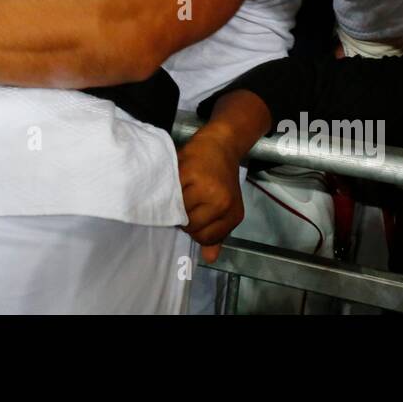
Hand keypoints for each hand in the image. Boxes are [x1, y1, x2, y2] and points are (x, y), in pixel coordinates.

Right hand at [178, 129, 244, 262]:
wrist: (222, 142)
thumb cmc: (222, 176)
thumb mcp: (227, 206)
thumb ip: (217, 233)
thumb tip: (209, 258)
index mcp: (233, 214)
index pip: (204, 237)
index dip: (194, 229)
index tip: (192, 215)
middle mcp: (221, 203)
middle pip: (190, 225)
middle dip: (183, 217)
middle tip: (185, 200)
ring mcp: (205, 187)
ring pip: (178, 210)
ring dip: (175, 203)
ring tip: (180, 190)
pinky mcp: (188, 172)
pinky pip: (171, 191)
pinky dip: (169, 188)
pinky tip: (174, 181)